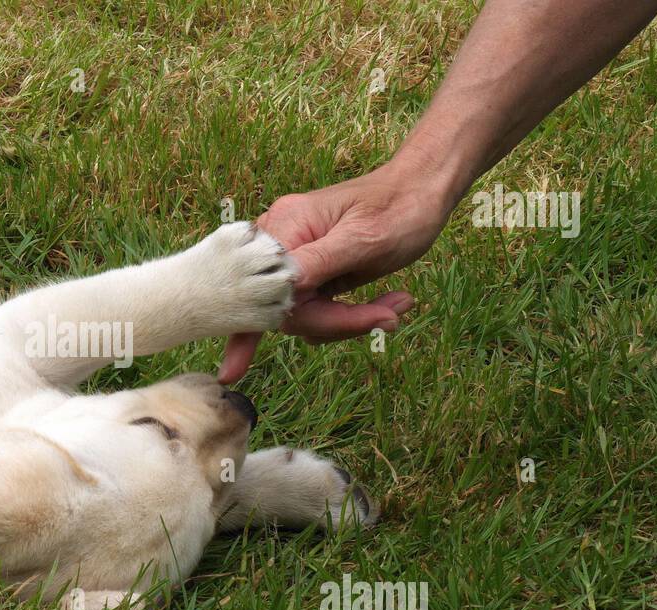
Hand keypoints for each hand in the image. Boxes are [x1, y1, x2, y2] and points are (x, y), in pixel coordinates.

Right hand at [219, 161, 453, 382]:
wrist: (424, 190)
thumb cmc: (401, 206)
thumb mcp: (365, 237)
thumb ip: (320, 261)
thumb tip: (284, 289)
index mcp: (287, 225)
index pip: (266, 287)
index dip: (255, 327)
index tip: (232, 372)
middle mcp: (283, 241)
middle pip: (284, 307)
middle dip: (334, 322)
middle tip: (386, 319)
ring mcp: (297, 258)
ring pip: (303, 314)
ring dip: (348, 321)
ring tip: (393, 308)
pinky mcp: (315, 271)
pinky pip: (316, 308)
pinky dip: (350, 316)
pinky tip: (387, 304)